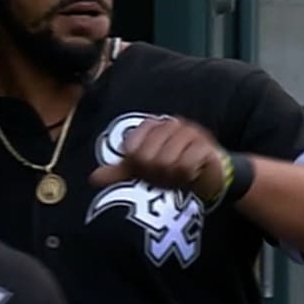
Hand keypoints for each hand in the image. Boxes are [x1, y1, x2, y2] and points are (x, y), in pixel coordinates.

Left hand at [88, 116, 226, 201]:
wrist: (209, 176)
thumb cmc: (173, 170)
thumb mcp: (144, 171)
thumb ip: (121, 172)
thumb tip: (93, 178)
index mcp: (152, 126)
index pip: (132, 149)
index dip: (138, 167)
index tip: (149, 172)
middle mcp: (170, 124)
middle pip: (147, 157)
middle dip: (155, 175)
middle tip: (166, 178)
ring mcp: (190, 132)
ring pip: (167, 162)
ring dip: (172, 178)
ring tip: (179, 176)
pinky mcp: (205, 146)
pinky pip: (186, 165)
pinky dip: (186, 176)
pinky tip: (191, 175)